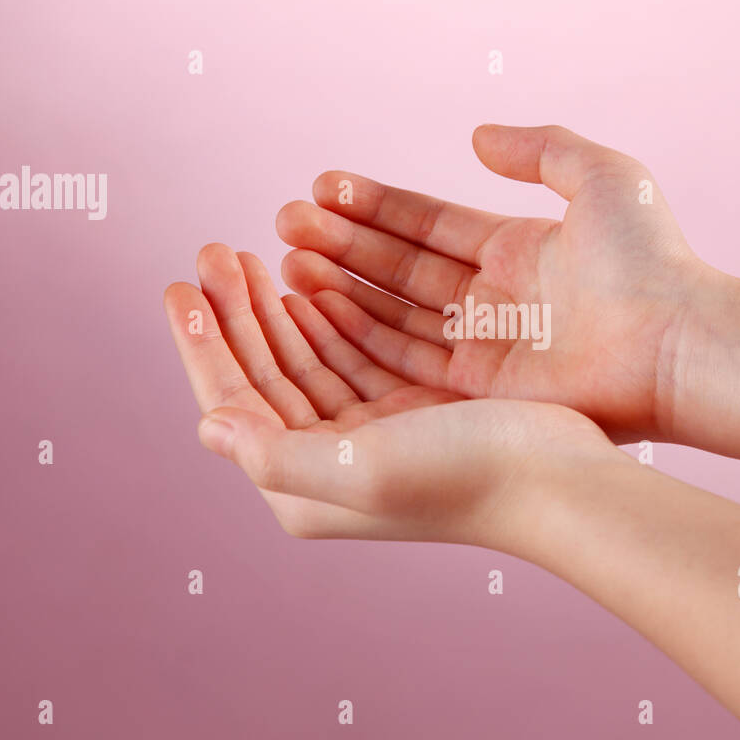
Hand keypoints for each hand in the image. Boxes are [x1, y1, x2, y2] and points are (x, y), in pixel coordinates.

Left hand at [164, 243, 616, 544]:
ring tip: (252, 257)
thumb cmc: (468, 475)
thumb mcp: (364, 470)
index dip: (202, 344)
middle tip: (214, 251)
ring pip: (301, 361)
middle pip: (263, 377)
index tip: (179, 285)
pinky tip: (309, 285)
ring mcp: (365, 438)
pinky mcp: (403, 413)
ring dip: (275, 310)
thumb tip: (206, 426)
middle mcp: (326, 467)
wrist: (560, 481)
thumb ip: (276, 455)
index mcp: (303, 488)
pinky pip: (346, 357)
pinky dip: (326, 317)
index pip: (232, 404)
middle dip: (235, 314)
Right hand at [276, 124, 724, 442]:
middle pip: (399, 268)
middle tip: (284, 222)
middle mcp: (493, 299)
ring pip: (392, 313)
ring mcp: (484, 348)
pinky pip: (406, 359)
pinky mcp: (480, 392)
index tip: (320, 186)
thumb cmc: (651, 259)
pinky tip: (316, 309)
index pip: (427, 223)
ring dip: (339, 288)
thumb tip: (475, 136)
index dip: (374, 205)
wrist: (680, 344)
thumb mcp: (600, 177)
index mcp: (517, 249)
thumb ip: (538, 148)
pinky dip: (360, 336)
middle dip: (341, 244)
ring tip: (284, 262)